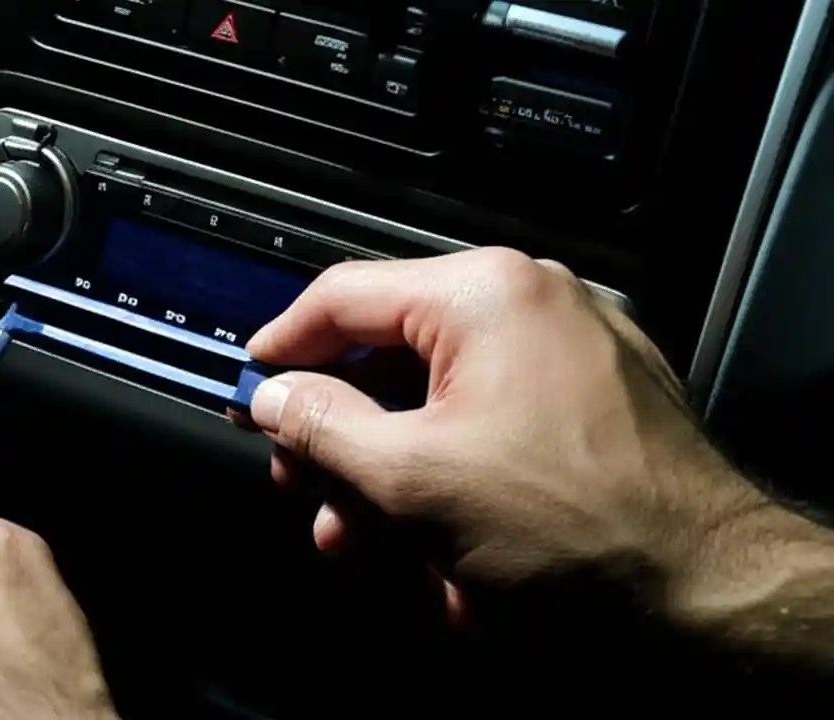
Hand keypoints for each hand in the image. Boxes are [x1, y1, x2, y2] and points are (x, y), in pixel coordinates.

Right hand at [243, 248, 804, 631]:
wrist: (705, 584)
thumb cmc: (570, 524)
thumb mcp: (410, 480)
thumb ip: (322, 428)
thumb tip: (274, 399)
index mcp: (484, 294)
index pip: (345, 296)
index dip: (283, 345)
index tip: (249, 386)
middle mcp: (530, 302)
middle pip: (391, 352)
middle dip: (340, 432)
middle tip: (304, 485)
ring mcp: (569, 347)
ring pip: (439, 396)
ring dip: (390, 469)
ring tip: (364, 537)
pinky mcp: (592, 396)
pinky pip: (492, 418)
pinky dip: (451, 470)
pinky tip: (438, 542)